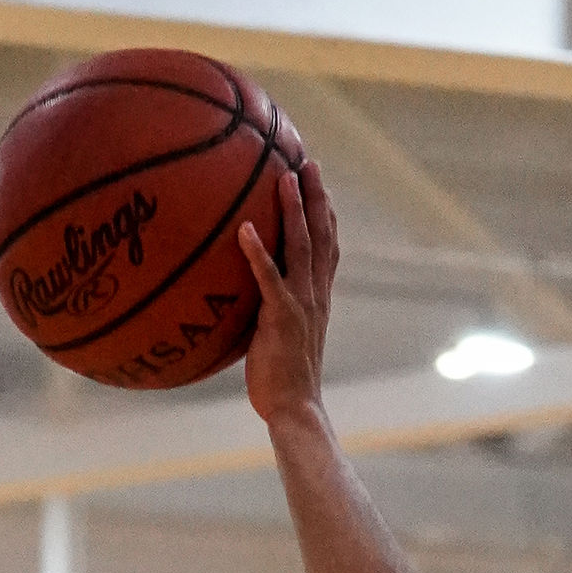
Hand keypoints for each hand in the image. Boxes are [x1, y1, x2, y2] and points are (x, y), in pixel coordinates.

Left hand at [239, 161, 338, 426]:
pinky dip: (258, 253)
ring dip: (294, 211)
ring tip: (284, 177)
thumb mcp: (280, 341)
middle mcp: (315, 296)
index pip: (328, 248)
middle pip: (321, 236)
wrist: (295, 410)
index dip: (325, 214)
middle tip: (307, 162)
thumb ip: (271, 316)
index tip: (318, 184)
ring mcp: (301, 305)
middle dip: (316, 197)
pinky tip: (244, 230)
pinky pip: (270, 279)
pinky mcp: (281, 318)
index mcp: (318, 299)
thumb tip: (247, 304)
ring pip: (301, 247)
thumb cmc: (282, 384)